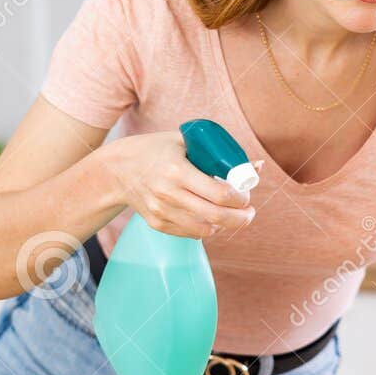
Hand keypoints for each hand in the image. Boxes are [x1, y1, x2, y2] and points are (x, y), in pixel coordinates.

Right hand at [106, 131, 255, 238]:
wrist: (118, 169)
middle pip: (216, 217)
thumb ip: (219, 152)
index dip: (240, 198)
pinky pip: (190, 233)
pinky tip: (211, 219)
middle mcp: (168, 194)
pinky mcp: (157, 223)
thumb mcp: (185, 141)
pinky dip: (206, 228)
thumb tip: (257, 166)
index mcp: (177, 170)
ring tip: (232, 216)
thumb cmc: (157, 150)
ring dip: (225, 226)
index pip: (219, 194)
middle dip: (240, 218)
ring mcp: (161, 211)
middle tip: (249, 213)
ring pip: (205, 230)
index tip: (246, 195)